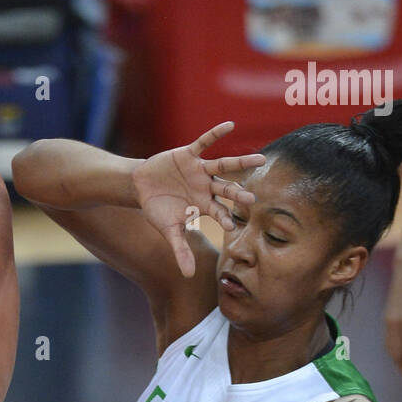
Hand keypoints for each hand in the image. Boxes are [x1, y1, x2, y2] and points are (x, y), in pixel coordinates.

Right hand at [132, 122, 265, 276]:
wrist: (141, 186)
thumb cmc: (157, 210)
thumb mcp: (168, 231)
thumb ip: (181, 250)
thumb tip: (188, 276)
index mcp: (203, 205)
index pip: (219, 212)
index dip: (225, 217)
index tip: (232, 225)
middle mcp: (206, 187)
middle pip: (226, 190)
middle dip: (238, 193)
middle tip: (252, 198)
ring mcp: (199, 170)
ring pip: (223, 165)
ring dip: (241, 163)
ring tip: (260, 160)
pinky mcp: (188, 154)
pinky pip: (204, 142)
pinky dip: (215, 134)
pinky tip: (230, 126)